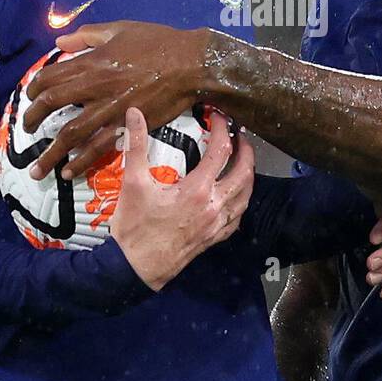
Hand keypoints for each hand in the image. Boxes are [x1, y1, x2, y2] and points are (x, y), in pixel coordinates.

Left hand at [25, 21, 209, 181]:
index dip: (33, 90)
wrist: (191, 64)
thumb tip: (59, 42)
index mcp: (92, 61)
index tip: (29, 98)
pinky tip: (69, 171)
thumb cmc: (158, 42)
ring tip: (37, 169)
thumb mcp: (120, 28)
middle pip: (52, 105)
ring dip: (51, 154)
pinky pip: (99, 148)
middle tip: (26, 130)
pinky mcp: (127, 126)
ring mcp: (110, 109)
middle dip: (33, 120)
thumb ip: (87, 35)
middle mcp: (95, 86)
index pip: (50, 77)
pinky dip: (82, 162)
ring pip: (71, 134)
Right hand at [111, 107, 253, 290]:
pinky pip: (237, 217)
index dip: (222, 129)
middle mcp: (213, 206)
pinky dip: (241, 201)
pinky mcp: (213, 238)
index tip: (217, 117)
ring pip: (246, 195)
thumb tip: (134, 113)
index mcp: (197, 190)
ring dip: (248, 174)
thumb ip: (136, 144)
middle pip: (244, 172)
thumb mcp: (133, 182)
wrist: (134, 268)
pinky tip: (234, 195)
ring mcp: (216, 224)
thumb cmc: (134, 227)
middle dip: (246, 150)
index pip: (220, 151)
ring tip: (242, 160)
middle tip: (239, 135)